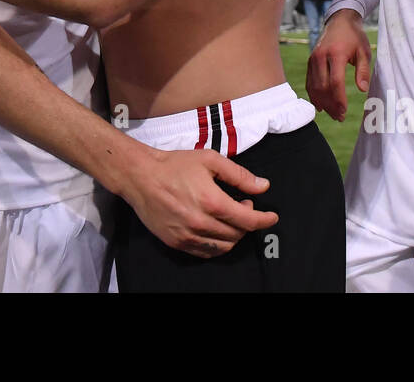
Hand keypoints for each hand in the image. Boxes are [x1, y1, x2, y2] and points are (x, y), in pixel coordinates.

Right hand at [120, 148, 278, 257]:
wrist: (141, 176)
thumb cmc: (175, 165)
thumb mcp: (210, 160)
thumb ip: (239, 175)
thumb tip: (263, 186)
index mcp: (212, 201)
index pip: (248, 220)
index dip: (264, 220)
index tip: (272, 217)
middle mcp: (201, 223)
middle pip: (238, 234)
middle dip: (248, 222)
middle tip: (243, 205)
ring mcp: (188, 235)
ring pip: (224, 246)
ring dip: (234, 235)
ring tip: (230, 217)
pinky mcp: (177, 242)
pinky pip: (206, 252)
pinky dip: (218, 244)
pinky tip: (216, 229)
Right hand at [306, 9, 370, 120]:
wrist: (340, 20)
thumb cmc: (355, 37)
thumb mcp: (364, 51)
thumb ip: (363, 71)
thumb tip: (362, 89)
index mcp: (336, 53)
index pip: (335, 81)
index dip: (339, 98)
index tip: (344, 111)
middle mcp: (321, 56)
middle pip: (323, 87)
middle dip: (331, 104)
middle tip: (340, 117)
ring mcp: (313, 59)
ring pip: (314, 86)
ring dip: (322, 102)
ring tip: (332, 114)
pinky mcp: (310, 61)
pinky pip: (309, 81)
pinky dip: (313, 95)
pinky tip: (320, 106)